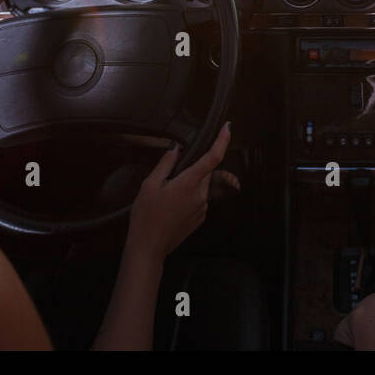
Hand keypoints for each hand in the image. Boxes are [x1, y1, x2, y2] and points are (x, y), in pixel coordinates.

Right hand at [126, 123, 231, 261]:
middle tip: (170, 178)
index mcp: (189, 183)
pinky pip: (198, 199)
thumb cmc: (146, 216)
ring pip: (200, 185)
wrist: (149, 247)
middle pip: (204, 171)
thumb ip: (166, 164)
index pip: (213, 158)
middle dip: (191, 168)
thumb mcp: (149, 185)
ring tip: (167, 196)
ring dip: (188, 184)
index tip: (227, 128)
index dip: (222, 141)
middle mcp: (201, 195)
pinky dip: (188, 196)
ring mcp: (202, 208)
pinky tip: (171, 206)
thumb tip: (176, 148)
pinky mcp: (201, 217)